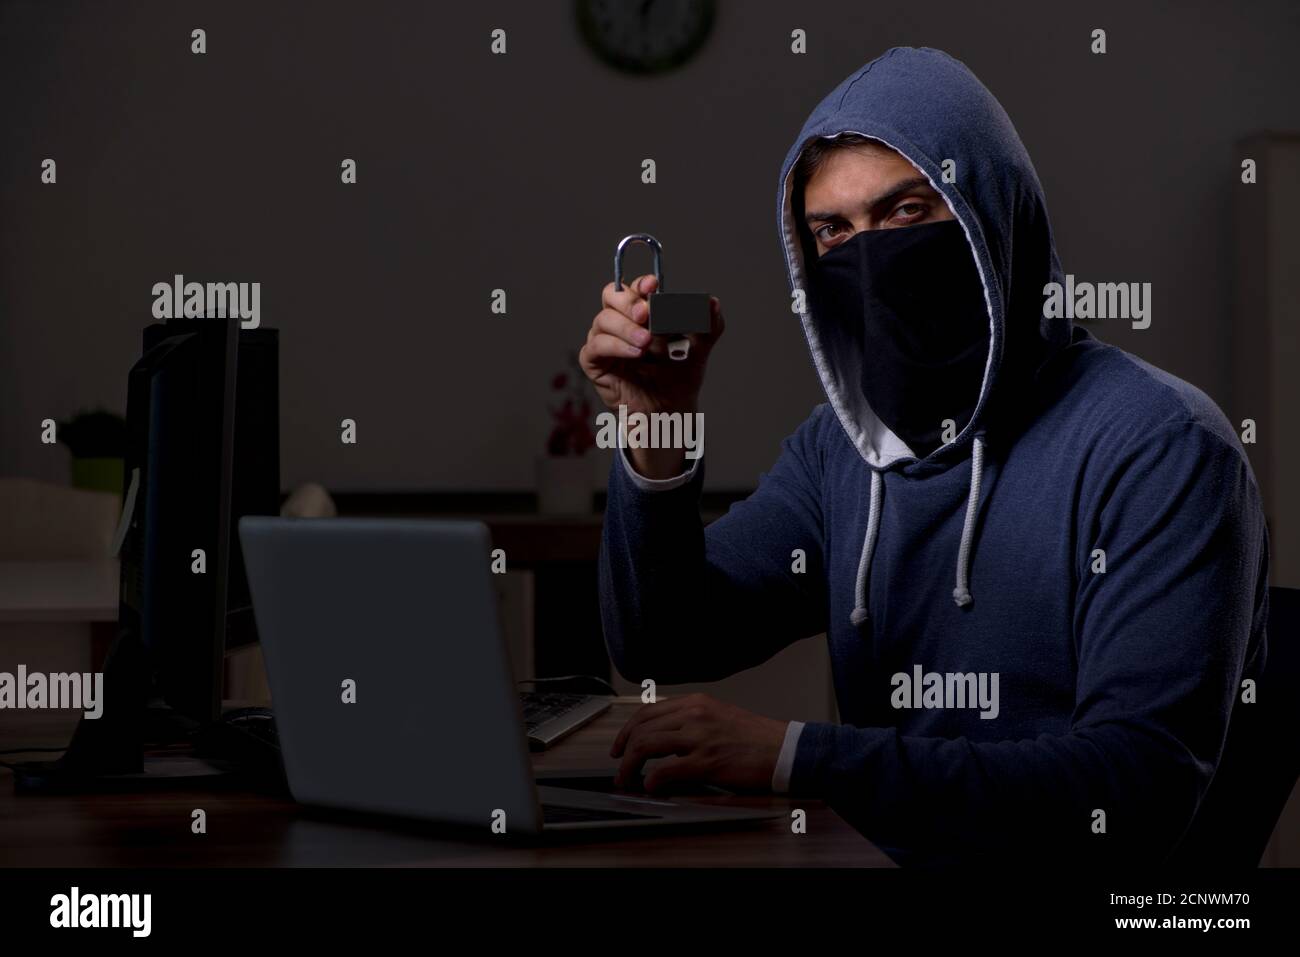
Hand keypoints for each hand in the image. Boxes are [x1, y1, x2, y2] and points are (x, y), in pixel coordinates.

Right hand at [579, 274, 723, 477]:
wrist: (670, 408)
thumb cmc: (679, 375)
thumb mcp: (700, 348)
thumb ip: (708, 325)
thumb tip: (713, 303)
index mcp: (641, 311)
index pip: (635, 287)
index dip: (642, 283)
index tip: (654, 286)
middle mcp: (620, 321)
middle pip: (612, 296)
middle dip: (629, 302)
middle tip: (646, 313)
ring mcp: (605, 339)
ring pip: (603, 320)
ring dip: (626, 328)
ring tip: (646, 343)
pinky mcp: (595, 361)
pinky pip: (597, 346)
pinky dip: (616, 346)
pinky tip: (635, 354)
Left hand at [608, 693, 787, 793]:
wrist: (786, 750)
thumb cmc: (756, 739)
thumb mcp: (719, 717)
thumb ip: (691, 722)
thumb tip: (663, 740)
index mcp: (696, 703)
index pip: (647, 711)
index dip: (627, 731)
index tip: (621, 745)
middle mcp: (695, 714)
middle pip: (641, 727)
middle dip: (623, 749)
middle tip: (619, 767)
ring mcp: (700, 737)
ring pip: (646, 745)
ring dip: (630, 766)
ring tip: (629, 780)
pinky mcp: (707, 761)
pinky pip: (666, 770)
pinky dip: (652, 781)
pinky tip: (652, 787)